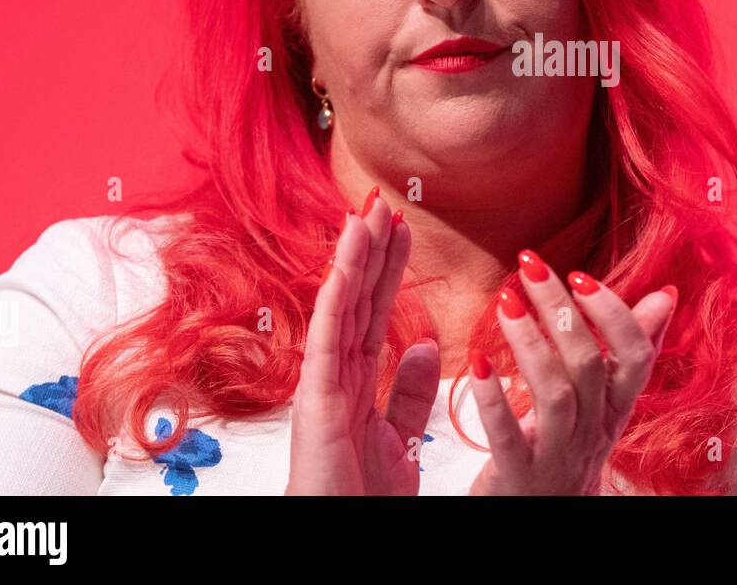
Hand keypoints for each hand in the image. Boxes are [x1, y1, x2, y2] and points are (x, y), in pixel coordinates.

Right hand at [285, 190, 440, 494]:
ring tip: (364, 214)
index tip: (400, 228)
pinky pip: (324, 342)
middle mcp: (336, 375)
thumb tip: (420, 346)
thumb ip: (407, 392)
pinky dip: (332, 302)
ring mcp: (323, 385)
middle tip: (380, 202)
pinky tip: (341, 268)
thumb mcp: (401, 439)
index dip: (387, 268)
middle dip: (368, 250)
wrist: (343, 534)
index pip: (375, 310)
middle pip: (356, 298)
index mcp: (356, 380)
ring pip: (339, 308)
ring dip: (351, 259)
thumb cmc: (360, 500)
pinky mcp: (316, 403)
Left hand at [466, 249, 676, 494]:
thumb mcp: (607, 402)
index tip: (580, 276)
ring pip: (554, 394)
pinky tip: (476, 363)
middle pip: (589, 365)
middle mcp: (593, 431)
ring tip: (505, 301)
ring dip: (529, 341)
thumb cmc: (571, 447)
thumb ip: (631, 348)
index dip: (614, 314)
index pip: (635, 356)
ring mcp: (558, 455)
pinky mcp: (520, 476)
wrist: (544, 517)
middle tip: (531, 266)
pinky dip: (492, 397)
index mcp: (616, 408)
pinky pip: (507, 435)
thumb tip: (665, 294)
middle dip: (561, 310)